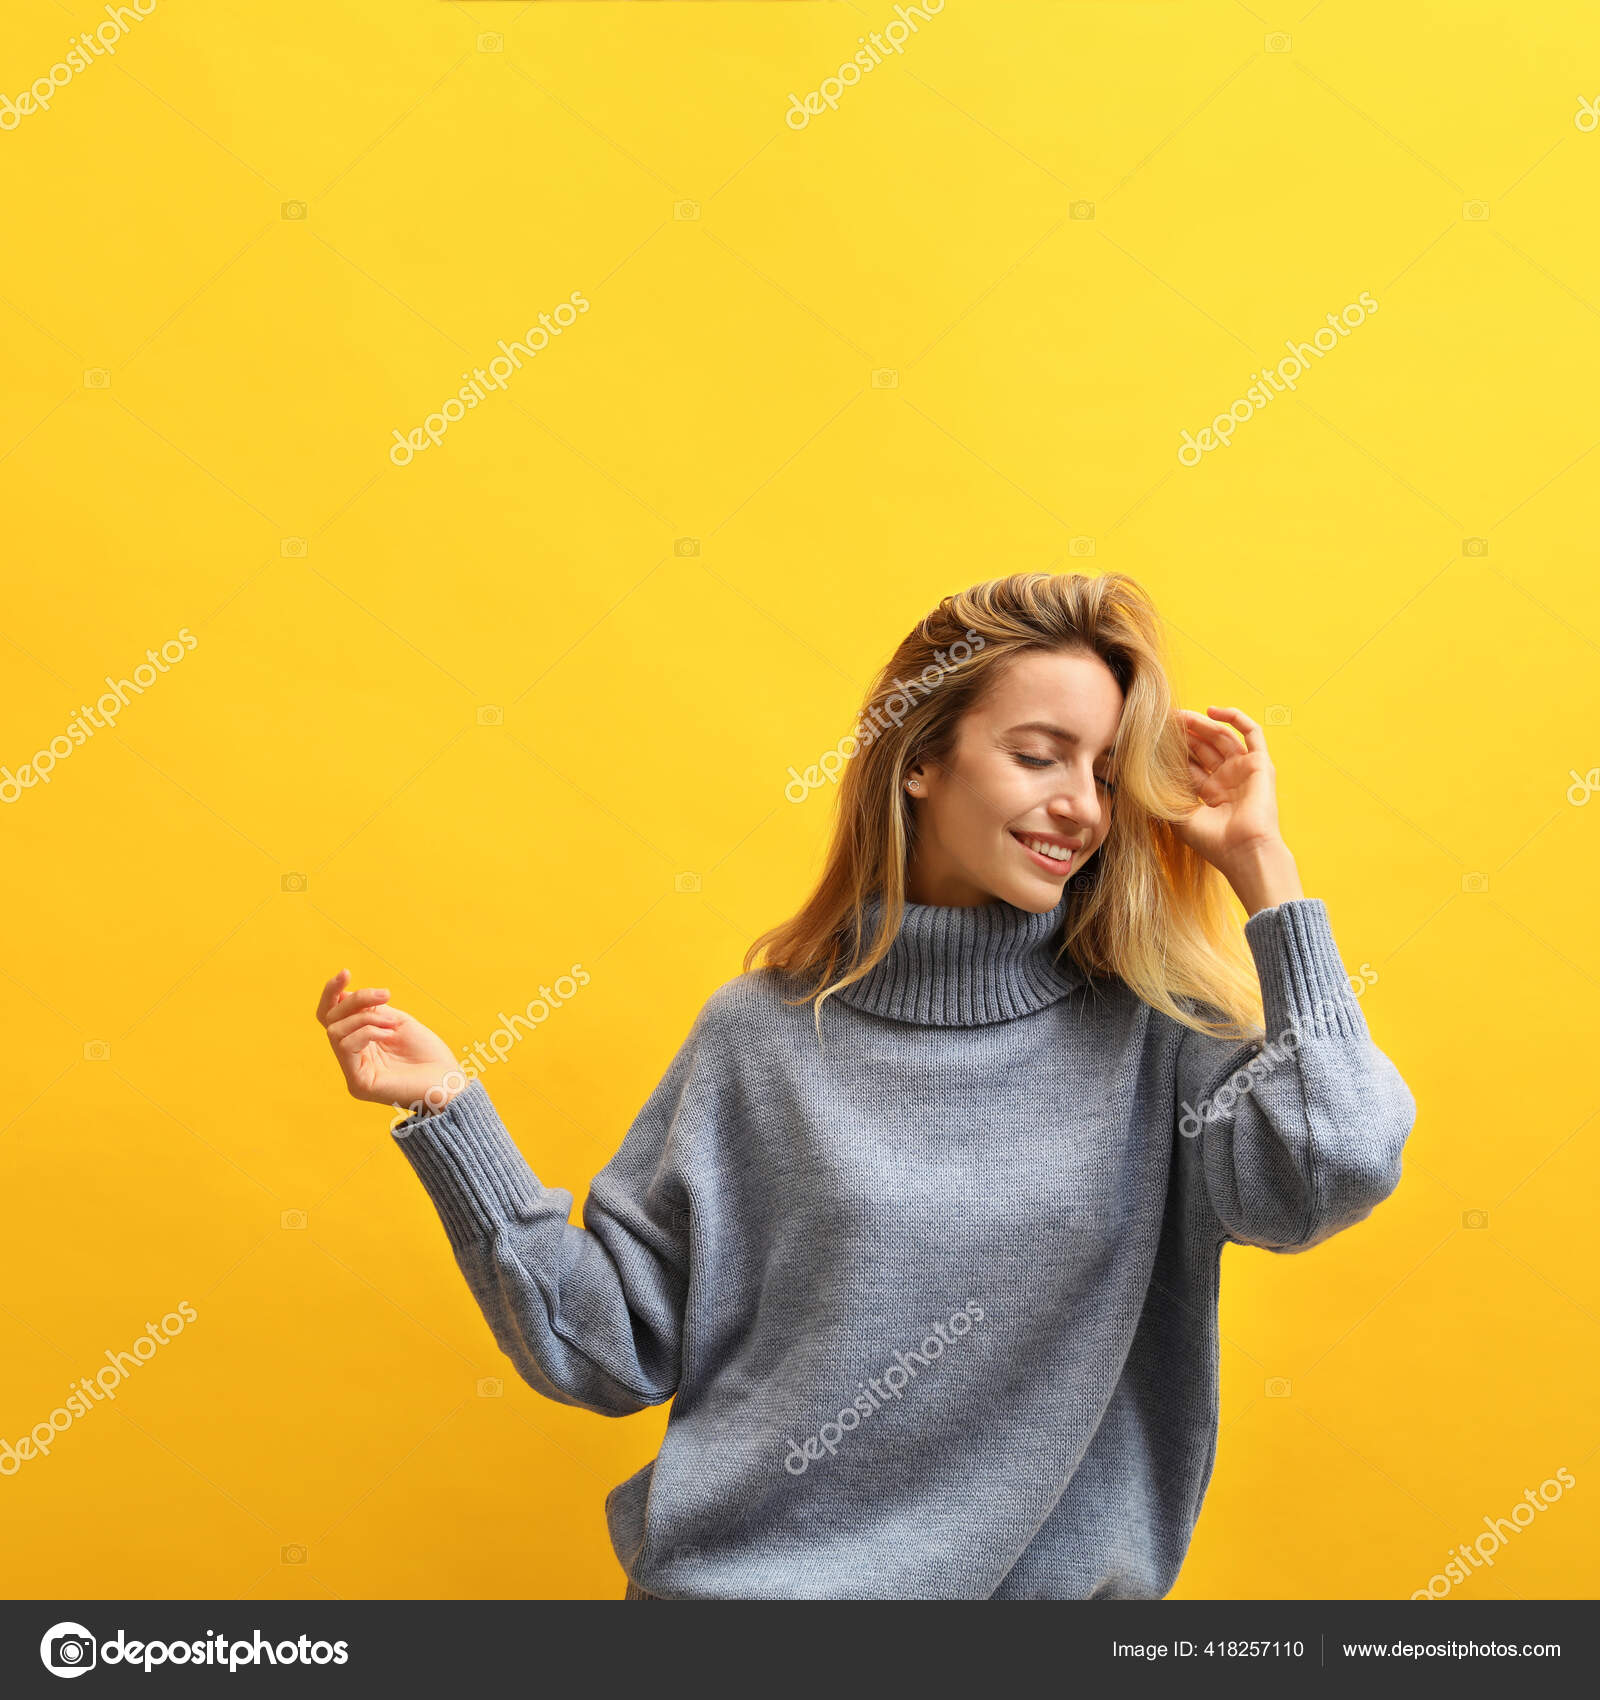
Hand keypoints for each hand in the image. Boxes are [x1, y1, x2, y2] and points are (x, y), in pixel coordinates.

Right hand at [315, 970, 462, 1111]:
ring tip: (392, 1022)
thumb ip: (371, 1010)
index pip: (331, 1016)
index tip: (346, 972)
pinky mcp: (359, 1084)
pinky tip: (388, 1034)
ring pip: (335, 1031)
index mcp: (359, 1044)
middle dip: (356, 1000)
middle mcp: (352, 1059)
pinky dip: (366, 1032)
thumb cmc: (429, 1055)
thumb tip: (345, 994)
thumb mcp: (397, 1022)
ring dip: (366, 1017)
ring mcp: (353, 1072)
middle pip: (330, 1019)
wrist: (451, 1082)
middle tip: (386, 995)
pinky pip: (346, 1047)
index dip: (332, 992)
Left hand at [1169, 706, 1287, 873]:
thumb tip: (1141, 784)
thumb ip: (1165, 799)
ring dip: (1202, 725)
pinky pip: (1252, 733)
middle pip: (1205, 748)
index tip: (1154, 737)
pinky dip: (1236, 718)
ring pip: (1222, 737)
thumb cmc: (1213, 841)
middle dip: (1185, 734)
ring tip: (1180, 716)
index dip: (1174, 750)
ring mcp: (1244, 771)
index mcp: (1211, 794)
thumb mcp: (1181, 818)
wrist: (1244, 851)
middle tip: (1165, 721)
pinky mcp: (1260, 764)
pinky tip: (1212, 710)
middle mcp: (1228, 780)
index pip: (1191, 764)